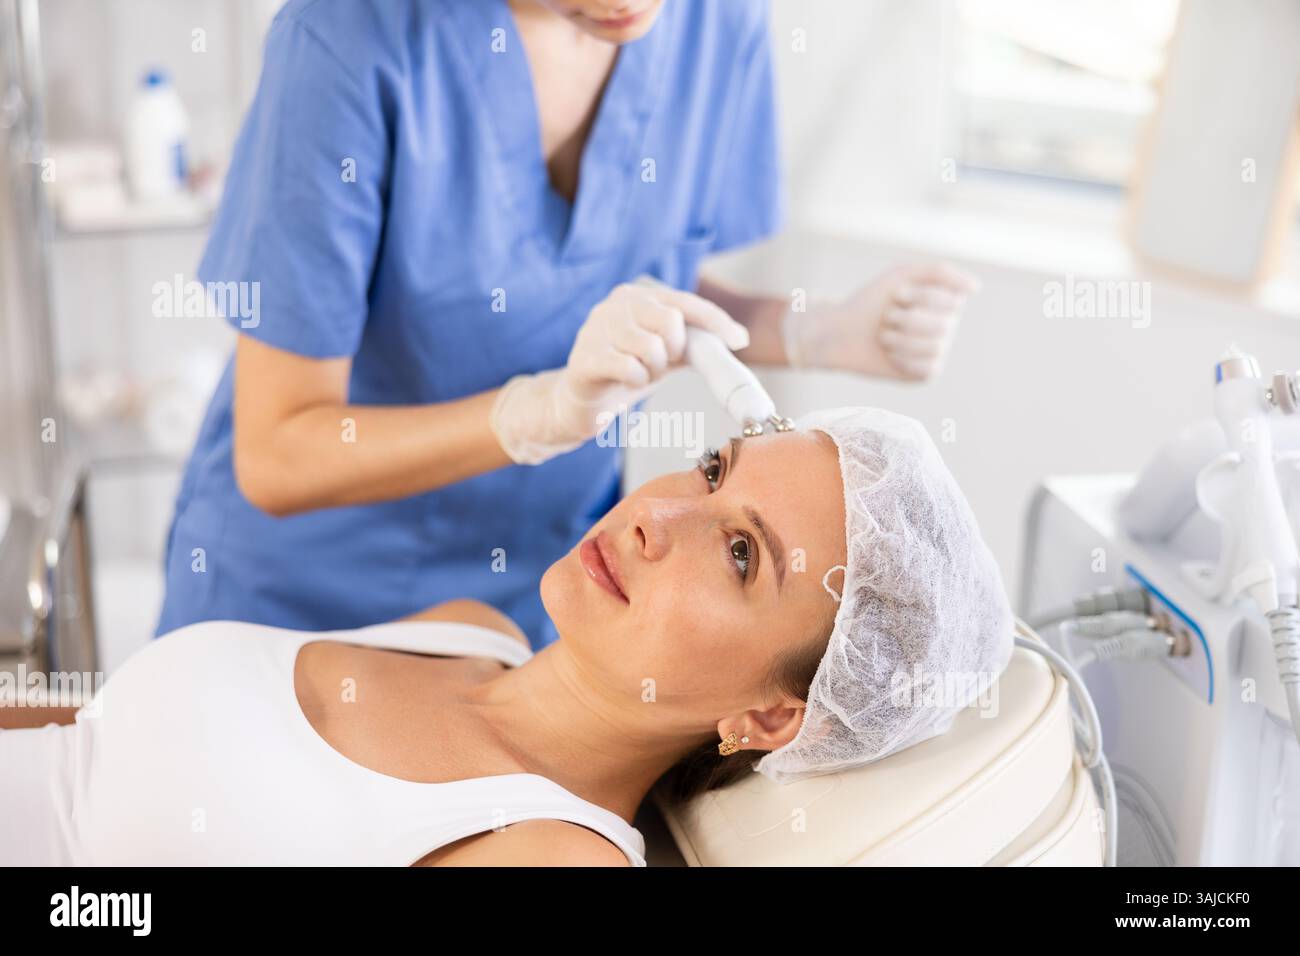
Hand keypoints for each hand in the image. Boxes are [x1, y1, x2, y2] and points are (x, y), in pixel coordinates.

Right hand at [490, 282, 747, 464]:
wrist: (578, 401)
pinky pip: (629, 368)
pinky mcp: (585, 358)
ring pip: (650, 347)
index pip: (685, 302)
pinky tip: (625, 381)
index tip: (739, 340)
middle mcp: (616, 304)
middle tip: (660, 365)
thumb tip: (737, 338)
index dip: (716, 321)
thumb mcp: (663, 352)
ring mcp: (596, 328)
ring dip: (653, 370)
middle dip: (675, 351)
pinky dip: (636, 380)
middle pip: (670, 320)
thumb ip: (692, 341)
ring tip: (640, 374)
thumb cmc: (626, 372)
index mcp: (637, 295)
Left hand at [782, 262, 978, 380]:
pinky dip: (903, 360)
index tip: (897, 295)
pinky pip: (927, 367)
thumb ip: (940, 273)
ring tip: (885, 336)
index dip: (920, 297)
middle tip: (888, 318)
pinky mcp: (926, 373)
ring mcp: (937, 350)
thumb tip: (976, 288)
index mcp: (946, 301)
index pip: (953, 301)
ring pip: (934, 347)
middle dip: (907, 320)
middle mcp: (946, 326)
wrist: (840, 332)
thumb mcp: (902, 275)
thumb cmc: (871, 302)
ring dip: (901, 340)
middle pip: (943, 326)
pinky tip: (890, 355)